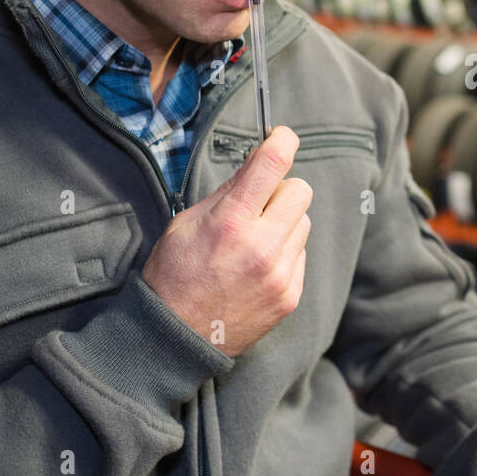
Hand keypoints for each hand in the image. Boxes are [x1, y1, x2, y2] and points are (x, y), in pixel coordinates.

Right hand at [141, 126, 311, 356]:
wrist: (175, 338)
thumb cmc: (174, 276)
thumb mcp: (186, 223)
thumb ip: (227, 192)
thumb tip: (258, 161)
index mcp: (231, 222)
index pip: (273, 164)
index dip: (282, 141)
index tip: (282, 137)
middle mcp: (262, 247)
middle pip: (301, 191)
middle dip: (281, 190)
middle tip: (259, 204)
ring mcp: (280, 274)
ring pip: (303, 223)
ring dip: (284, 224)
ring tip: (253, 242)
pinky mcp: (290, 295)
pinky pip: (300, 254)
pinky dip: (284, 253)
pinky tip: (257, 267)